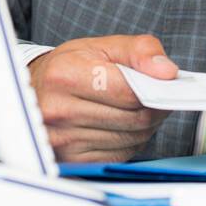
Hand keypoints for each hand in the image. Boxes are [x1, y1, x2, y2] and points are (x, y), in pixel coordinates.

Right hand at [27, 34, 178, 161]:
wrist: (37, 90)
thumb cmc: (73, 66)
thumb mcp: (104, 45)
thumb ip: (141, 51)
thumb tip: (167, 72)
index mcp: (65, 76)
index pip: (128, 91)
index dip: (155, 88)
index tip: (164, 84)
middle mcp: (58, 111)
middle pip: (134, 118)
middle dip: (154, 107)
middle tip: (156, 95)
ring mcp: (62, 140)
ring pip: (131, 138)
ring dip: (145, 125)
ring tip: (136, 107)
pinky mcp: (71, 160)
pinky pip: (121, 154)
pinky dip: (131, 141)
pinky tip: (121, 124)